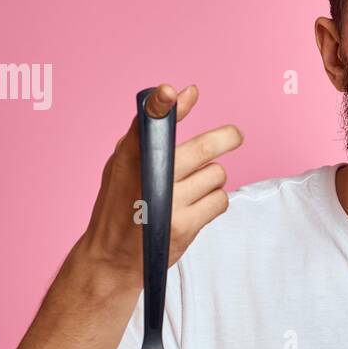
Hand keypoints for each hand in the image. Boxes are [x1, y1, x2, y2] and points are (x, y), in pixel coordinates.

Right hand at [77, 84, 243, 290]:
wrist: (112, 257)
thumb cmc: (122, 201)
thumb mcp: (126, 161)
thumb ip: (155, 127)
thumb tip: (190, 92)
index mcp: (127, 156)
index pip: (144, 124)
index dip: (159, 106)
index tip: (169, 92)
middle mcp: (146, 177)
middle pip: (202, 150)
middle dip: (227, 138)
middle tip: (235, 135)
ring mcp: (167, 203)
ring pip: (216, 174)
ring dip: (212, 177)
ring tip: (193, 186)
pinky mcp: (183, 227)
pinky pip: (220, 200)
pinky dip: (214, 200)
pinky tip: (196, 205)